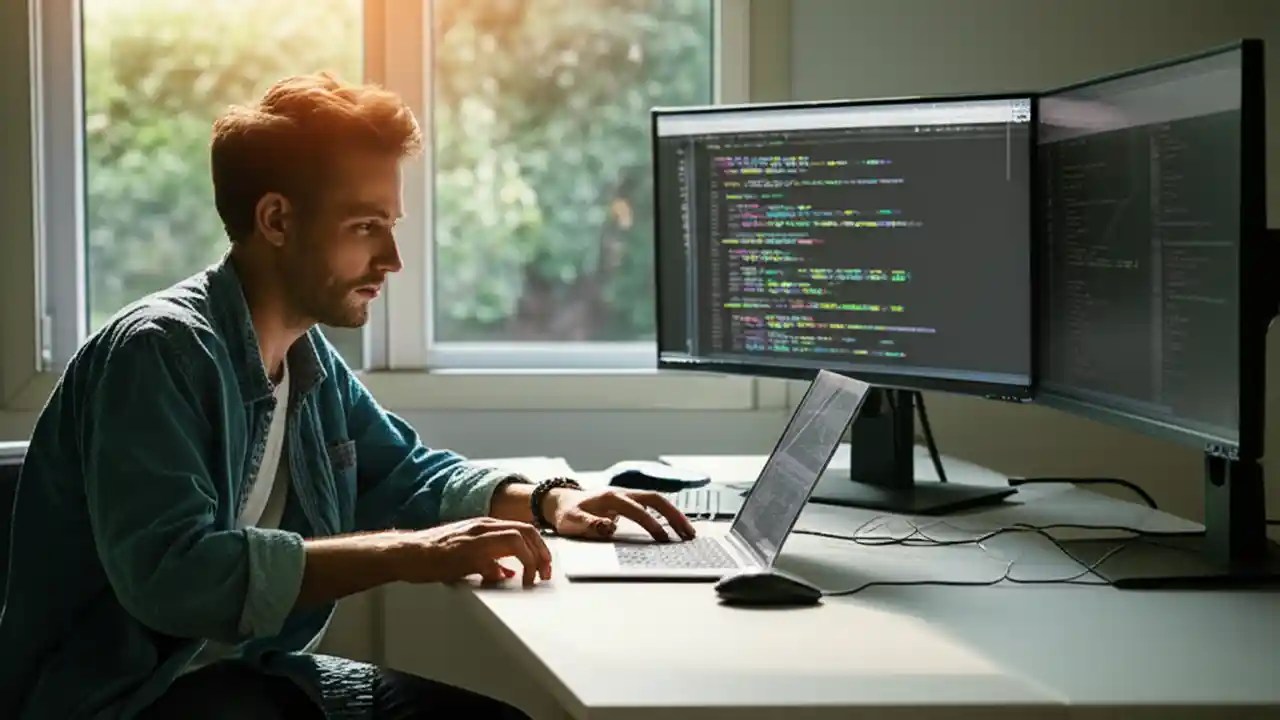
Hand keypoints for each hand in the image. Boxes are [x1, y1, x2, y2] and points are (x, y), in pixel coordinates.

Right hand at [392, 517, 552, 586]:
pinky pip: (500, 551)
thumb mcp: (467, 556)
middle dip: (542, 553)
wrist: (408, 553)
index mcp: (485, 526)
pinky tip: (512, 579)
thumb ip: (489, 562)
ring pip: (518, 536)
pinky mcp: (468, 549)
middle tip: (546, 573)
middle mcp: (484, 526)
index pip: (523, 529)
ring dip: (532, 558)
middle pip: (527, 531)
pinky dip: (512, 565)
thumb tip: (506, 574)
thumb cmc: (433, 556)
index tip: (544, 566)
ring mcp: (476, 535)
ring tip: (534, 578)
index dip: (539, 548)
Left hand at [545, 488, 696, 542]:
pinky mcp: (631, 502)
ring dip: (675, 515)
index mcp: (610, 498)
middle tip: (688, 534)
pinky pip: (654, 505)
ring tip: (689, 532)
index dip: (651, 523)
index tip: (663, 538)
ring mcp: (628, 496)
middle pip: (655, 499)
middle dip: (674, 515)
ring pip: (658, 501)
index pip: (637, 509)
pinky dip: (668, 515)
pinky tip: (678, 527)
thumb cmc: (568, 514)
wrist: (562, 501)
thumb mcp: (572, 522)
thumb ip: (589, 525)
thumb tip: (609, 527)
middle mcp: (623, 493)